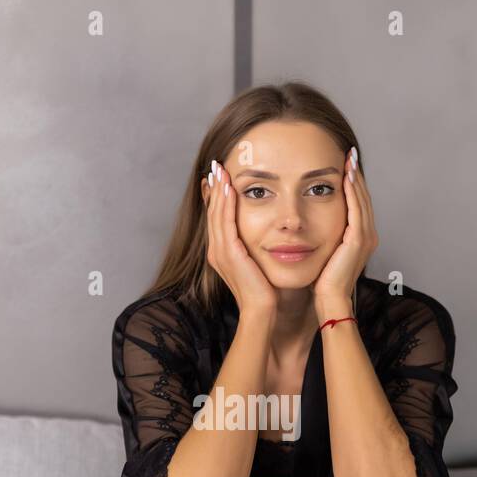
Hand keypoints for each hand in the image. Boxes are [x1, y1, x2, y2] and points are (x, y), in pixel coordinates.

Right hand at [203, 160, 277, 317]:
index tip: (219, 178)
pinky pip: (225, 222)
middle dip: (214, 188)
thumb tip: (264, 235)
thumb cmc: (263, 291)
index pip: (216, 219)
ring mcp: (220, 252)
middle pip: (212, 212)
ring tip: (220, 170)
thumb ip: (253, 249)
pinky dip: (225, 204)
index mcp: (221, 253)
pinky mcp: (229, 253)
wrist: (261, 311)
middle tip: (216, 166)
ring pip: (216, 214)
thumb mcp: (256, 265)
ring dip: (218, 190)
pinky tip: (229, 188)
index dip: (216, 198)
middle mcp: (216, 251)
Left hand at [311, 147, 377, 321]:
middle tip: (349, 152)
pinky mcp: (358, 240)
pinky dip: (352, 191)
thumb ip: (323, 236)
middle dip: (356, 174)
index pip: (358, 203)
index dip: (352, 183)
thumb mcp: (324, 252)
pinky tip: (346, 175)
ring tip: (348, 157)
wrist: (329, 301)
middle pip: (363, 197)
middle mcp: (368, 235)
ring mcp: (365, 237)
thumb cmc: (322, 282)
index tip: (344, 163)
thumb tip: (308, 224)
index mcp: (360, 238)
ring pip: (362, 199)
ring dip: (355, 177)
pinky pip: (356, 208)